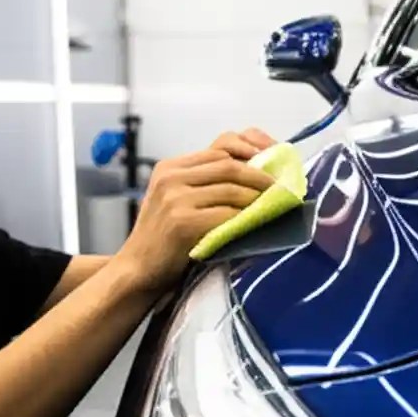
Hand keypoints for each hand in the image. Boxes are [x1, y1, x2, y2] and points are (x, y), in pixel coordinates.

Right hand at [112, 131, 277, 293]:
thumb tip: (255, 171)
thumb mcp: (177, 198)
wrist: (138, 268)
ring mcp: (174, 199)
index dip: (251, 151)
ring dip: (257, 198)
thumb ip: (205, 181)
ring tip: (272, 205)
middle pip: (228, 165)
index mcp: (170, 167)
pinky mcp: (182, 222)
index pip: (219, 147)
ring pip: (231, 189)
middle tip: (280, 188)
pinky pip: (226, 214)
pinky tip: (254, 223)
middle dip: (260, 176)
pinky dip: (245, 218)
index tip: (274, 161)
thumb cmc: (164, 236)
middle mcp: (170, 177)